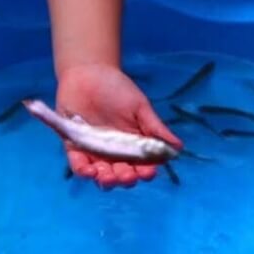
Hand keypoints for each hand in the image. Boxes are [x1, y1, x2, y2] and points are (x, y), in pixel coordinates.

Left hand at [55, 63, 183, 188]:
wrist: (88, 72)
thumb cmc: (117, 89)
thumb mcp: (140, 107)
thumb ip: (155, 128)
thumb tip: (179, 147)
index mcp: (134, 146)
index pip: (142, 166)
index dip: (146, 172)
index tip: (148, 171)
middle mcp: (115, 154)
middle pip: (122, 175)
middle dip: (126, 179)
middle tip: (127, 174)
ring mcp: (95, 152)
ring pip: (102, 176)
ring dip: (107, 181)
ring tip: (109, 177)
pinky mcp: (74, 147)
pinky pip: (78, 165)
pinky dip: (84, 172)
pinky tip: (90, 172)